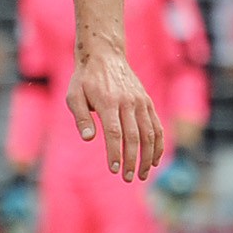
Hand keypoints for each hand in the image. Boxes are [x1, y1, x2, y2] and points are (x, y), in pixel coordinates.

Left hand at [66, 45, 163, 181]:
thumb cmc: (85, 79)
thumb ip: (81, 118)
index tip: (114, 169)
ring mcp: (140, 101)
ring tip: (144, 174)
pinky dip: (158, 144)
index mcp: (109, 102)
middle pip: (134, 136)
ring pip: (150, 133)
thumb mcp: (74, 95)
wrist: (104, 55)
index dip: (115, 153)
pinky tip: (155, 160)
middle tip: (128, 178)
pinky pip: (157, 126)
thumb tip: (89, 139)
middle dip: (132, 160)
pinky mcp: (147, 102)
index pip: (115, 133)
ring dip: (149, 156)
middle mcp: (128, 102)